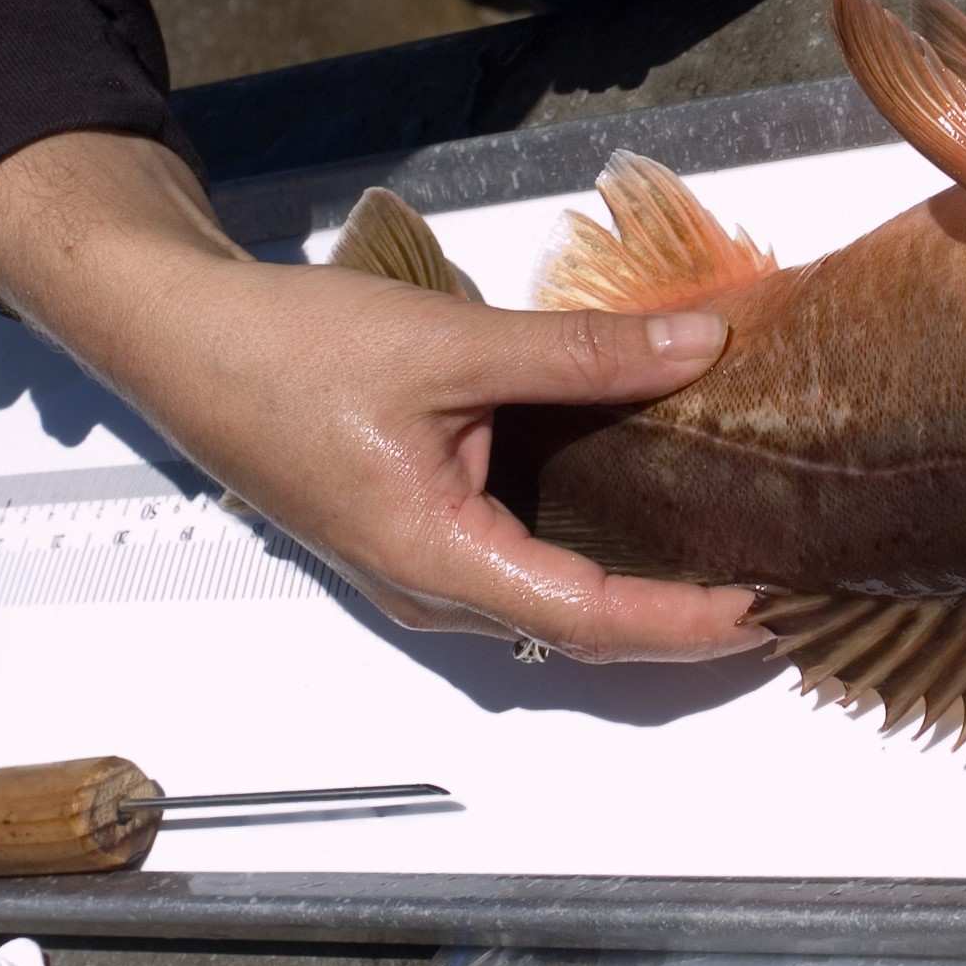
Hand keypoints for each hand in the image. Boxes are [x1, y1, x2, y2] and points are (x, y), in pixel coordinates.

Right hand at [0, 131, 764, 662]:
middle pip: (582, 627)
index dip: (690, 622)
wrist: (182, 337)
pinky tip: (647, 507)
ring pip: (551, 599)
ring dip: (642, 588)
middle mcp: (432, 589)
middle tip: (783, 583)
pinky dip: (594, 551)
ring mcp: (419, 569)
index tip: (773, 606)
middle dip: (684, 618)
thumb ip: (582, 355)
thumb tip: (699, 348)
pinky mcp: (413, 533)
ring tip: (734, 553)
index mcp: (438, 560)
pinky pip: (522, 562)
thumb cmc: (293, 350)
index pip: (593, 619)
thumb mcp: (455, 346)